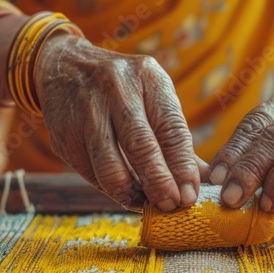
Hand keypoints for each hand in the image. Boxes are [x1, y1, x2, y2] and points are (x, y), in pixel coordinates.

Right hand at [34, 33, 203, 210]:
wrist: (64, 67)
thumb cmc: (124, 88)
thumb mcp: (153, 95)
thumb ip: (177, 137)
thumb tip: (208, 180)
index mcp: (148, 78)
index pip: (171, 128)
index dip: (183, 167)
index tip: (191, 195)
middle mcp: (116, 90)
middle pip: (140, 146)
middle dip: (159, 183)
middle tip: (172, 206)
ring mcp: (86, 112)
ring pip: (110, 167)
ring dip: (131, 194)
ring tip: (147, 205)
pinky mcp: (64, 136)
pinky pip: (90, 174)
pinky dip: (110, 190)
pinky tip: (125, 195)